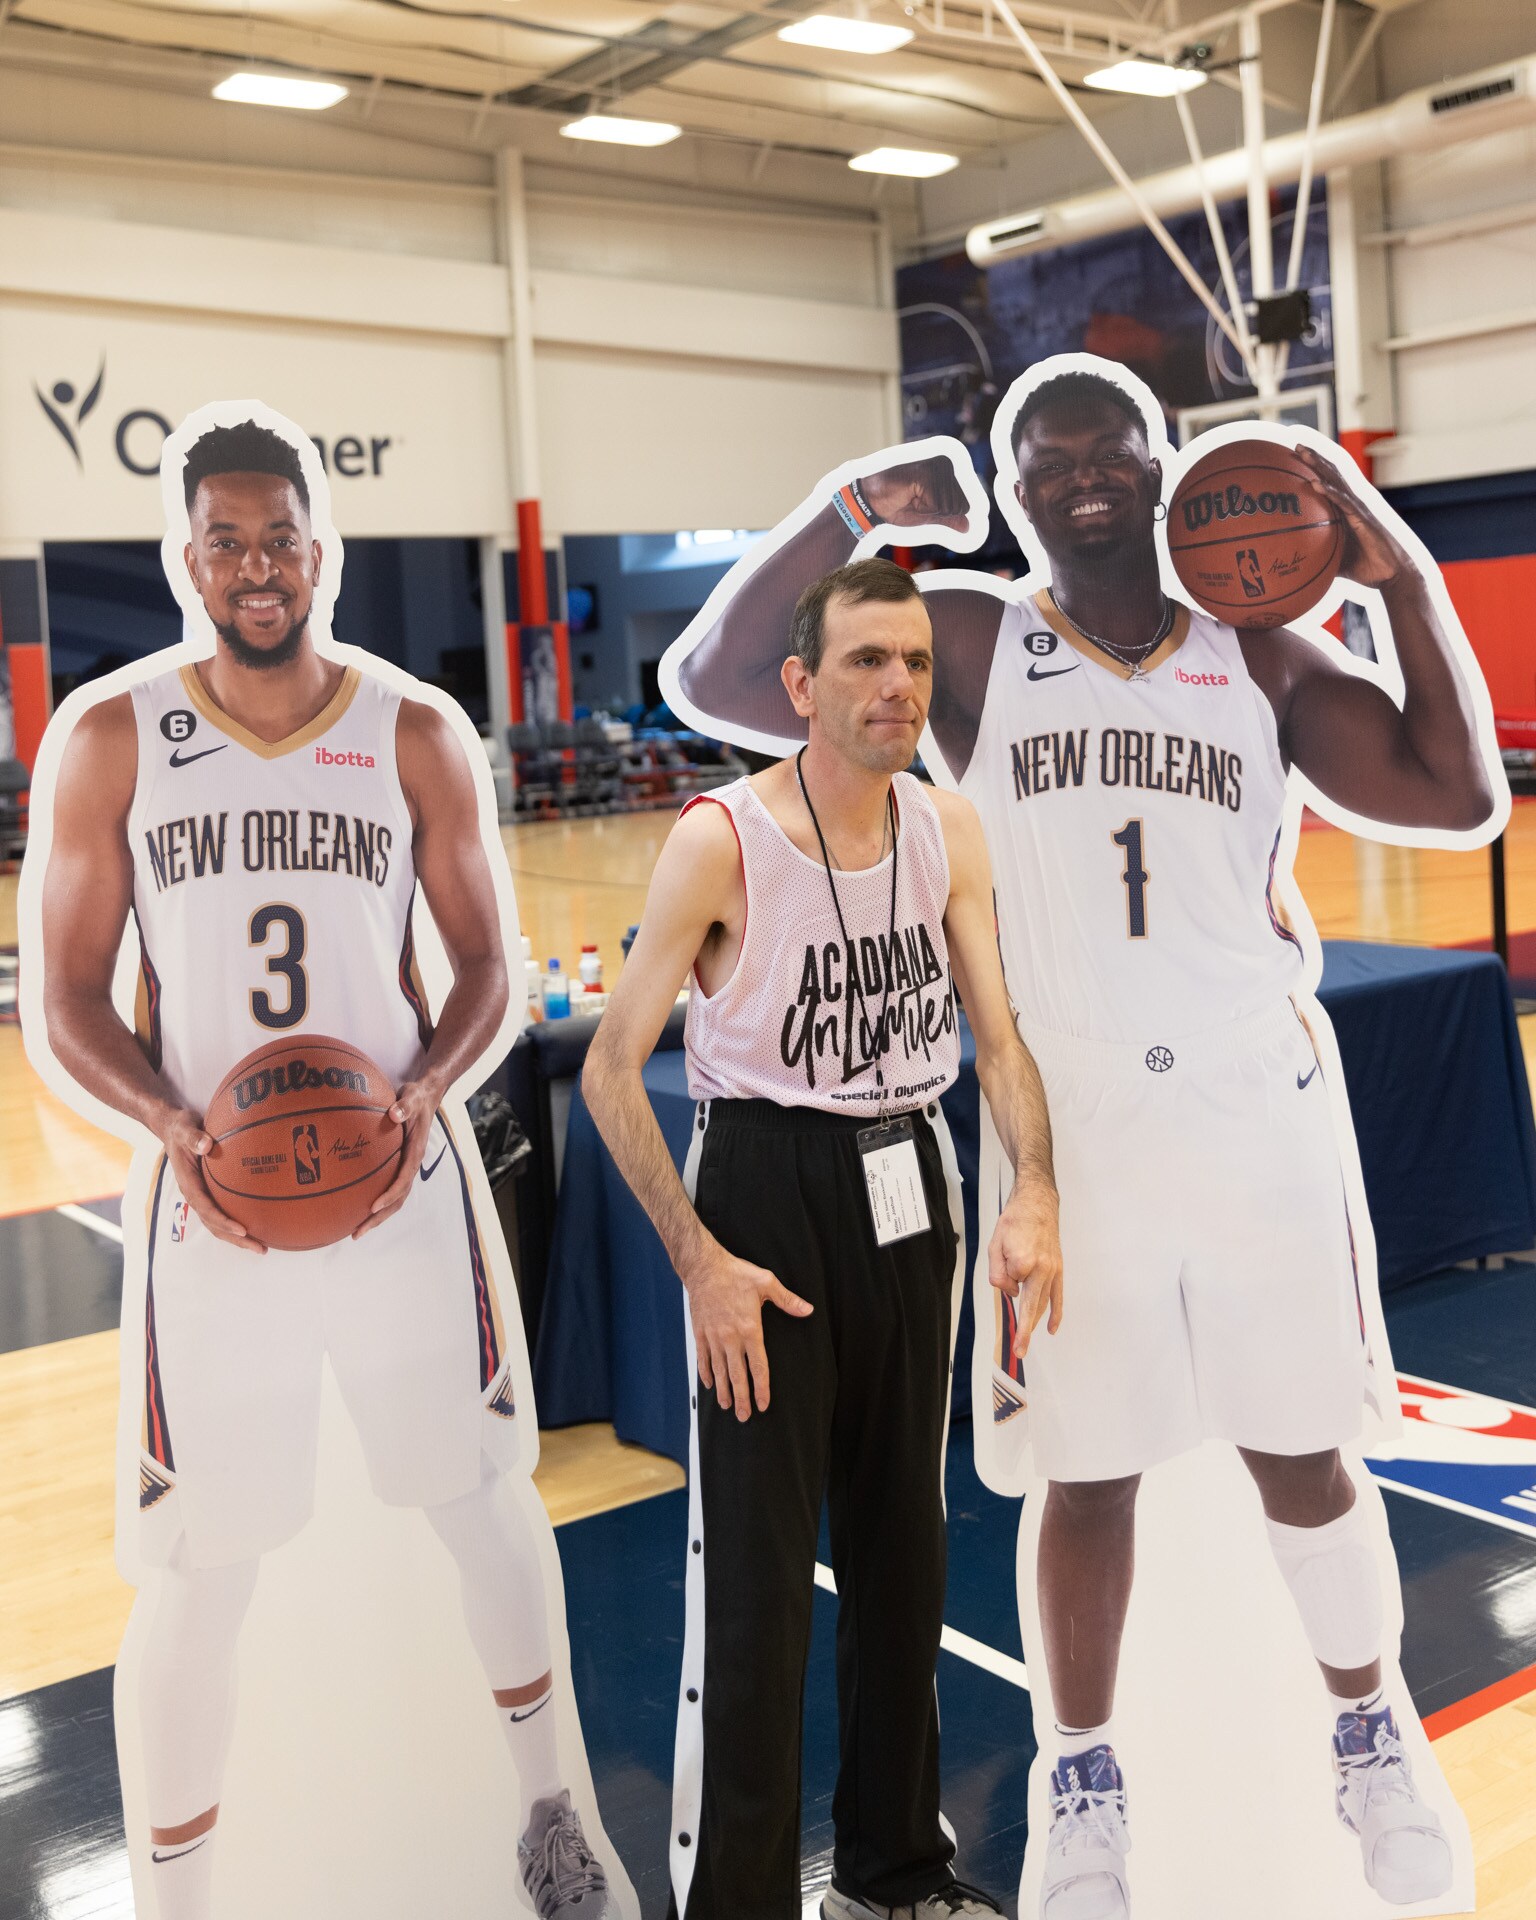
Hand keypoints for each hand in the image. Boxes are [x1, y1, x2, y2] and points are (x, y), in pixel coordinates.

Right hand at [156, 1107, 265, 1252]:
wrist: (173, 1128)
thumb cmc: (180, 1128)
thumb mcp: (185, 1128)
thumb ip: (194, 1137)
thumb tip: (207, 1145)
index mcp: (188, 1182)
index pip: (206, 1207)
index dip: (223, 1221)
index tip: (243, 1229)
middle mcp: (194, 1193)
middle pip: (214, 1224)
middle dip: (236, 1239)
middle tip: (260, 1249)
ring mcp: (201, 1195)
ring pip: (218, 1224)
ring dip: (238, 1238)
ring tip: (262, 1247)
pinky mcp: (209, 1192)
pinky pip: (222, 1212)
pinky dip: (237, 1223)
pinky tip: (257, 1226)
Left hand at [353, 1077, 435, 1237]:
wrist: (425, 1097)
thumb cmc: (416, 1098)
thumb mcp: (412, 1098)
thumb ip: (404, 1107)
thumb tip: (393, 1114)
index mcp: (415, 1152)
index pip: (404, 1179)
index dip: (390, 1194)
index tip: (373, 1206)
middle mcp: (411, 1164)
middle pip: (398, 1199)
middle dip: (379, 1217)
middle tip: (357, 1232)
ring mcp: (405, 1166)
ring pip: (394, 1199)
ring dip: (377, 1217)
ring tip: (356, 1230)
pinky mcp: (398, 1164)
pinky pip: (388, 1188)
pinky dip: (376, 1203)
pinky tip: (356, 1207)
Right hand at [681, 1242, 812, 1420]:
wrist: (704, 1267)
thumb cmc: (736, 1273)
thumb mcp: (766, 1282)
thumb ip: (787, 1300)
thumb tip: (808, 1310)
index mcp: (750, 1329)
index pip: (758, 1366)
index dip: (761, 1388)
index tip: (763, 1404)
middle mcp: (731, 1338)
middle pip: (737, 1375)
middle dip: (742, 1398)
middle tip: (745, 1417)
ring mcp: (714, 1337)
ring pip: (719, 1371)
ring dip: (724, 1391)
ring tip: (727, 1406)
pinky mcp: (700, 1333)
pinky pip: (703, 1358)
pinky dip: (706, 1373)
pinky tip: (709, 1384)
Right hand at [862, 455, 972, 531]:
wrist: (871, 502)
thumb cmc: (896, 506)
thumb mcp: (927, 516)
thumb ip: (948, 518)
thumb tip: (968, 527)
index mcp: (948, 470)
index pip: (965, 503)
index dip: (947, 513)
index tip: (925, 505)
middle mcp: (946, 465)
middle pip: (960, 506)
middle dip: (938, 513)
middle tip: (915, 501)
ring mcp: (938, 468)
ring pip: (950, 507)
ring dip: (929, 510)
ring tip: (911, 497)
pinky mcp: (928, 474)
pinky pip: (937, 506)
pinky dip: (923, 509)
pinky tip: (908, 496)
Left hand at [988, 1186, 1061, 1358]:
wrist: (1037, 1204)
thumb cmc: (1014, 1222)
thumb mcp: (995, 1244)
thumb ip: (998, 1273)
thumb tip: (1011, 1293)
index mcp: (1024, 1261)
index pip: (1008, 1282)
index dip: (1003, 1273)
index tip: (1004, 1259)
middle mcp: (1042, 1269)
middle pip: (1031, 1306)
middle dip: (1024, 1331)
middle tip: (1019, 1351)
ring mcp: (1053, 1271)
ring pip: (1042, 1303)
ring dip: (1034, 1323)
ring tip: (1025, 1343)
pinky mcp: (1059, 1270)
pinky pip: (1058, 1296)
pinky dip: (1055, 1314)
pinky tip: (1052, 1329)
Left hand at [1292, 444, 1412, 591]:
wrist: (1391, 576)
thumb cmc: (1366, 569)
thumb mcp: (1334, 562)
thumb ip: (1317, 558)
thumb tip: (1294, 566)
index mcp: (1345, 511)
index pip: (1327, 484)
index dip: (1313, 469)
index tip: (1294, 457)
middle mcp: (1352, 504)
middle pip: (1331, 475)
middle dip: (1314, 458)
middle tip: (1295, 445)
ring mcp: (1359, 509)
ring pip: (1336, 481)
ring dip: (1319, 466)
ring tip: (1303, 453)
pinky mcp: (1364, 519)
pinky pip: (1344, 503)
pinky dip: (1329, 493)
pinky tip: (1315, 485)